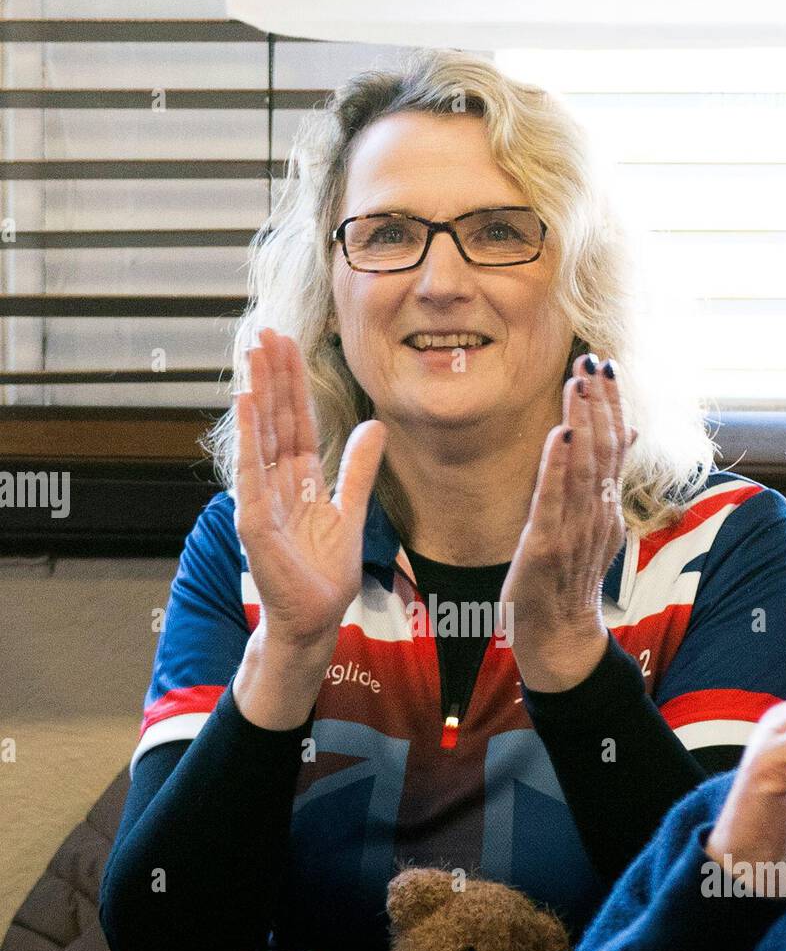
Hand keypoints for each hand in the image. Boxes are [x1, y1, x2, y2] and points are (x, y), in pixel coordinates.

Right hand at [232, 327, 386, 651]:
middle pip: (274, 419)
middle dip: (272, 376)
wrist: (315, 619)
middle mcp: (276, 484)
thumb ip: (358, 469)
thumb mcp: (350, 510)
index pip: (295, 421)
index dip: (293, 384)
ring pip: (259, 435)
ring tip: (254, 353)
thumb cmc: (325, 574)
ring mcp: (261, 500)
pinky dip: (247, 437)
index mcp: (299, 480)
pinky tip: (244, 401)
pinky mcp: (253, 520)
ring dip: (257, 393)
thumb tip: (375, 426)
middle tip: (267, 331)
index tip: (290, 343)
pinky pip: (250, 471)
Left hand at [500, 353, 637, 691]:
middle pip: (604, 447)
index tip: (606, 365)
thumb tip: (629, 431)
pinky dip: (558, 464)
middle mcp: (597, 511)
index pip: (615, 444)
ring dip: (583, 419)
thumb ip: (608, 476)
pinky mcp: (548, 545)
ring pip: (584, 466)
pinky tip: (561, 432)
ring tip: (579, 382)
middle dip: (599, 402)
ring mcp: (575, 529)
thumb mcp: (595, 520)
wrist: (560, 635)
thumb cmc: (570, 577)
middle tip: (592, 360)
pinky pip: (554, 499)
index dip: (612, 404)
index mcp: (606, 503)